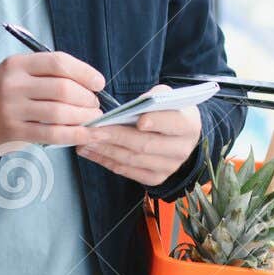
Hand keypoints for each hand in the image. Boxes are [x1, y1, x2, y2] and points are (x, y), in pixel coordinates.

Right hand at [0, 51, 103, 151]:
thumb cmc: (6, 92)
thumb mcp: (20, 71)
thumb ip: (49, 73)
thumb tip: (89, 83)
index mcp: (18, 64)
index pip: (58, 63)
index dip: (84, 72)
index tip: (99, 82)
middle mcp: (13, 85)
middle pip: (62, 90)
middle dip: (86, 98)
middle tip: (95, 104)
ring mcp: (12, 110)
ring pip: (59, 114)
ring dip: (84, 117)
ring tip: (93, 118)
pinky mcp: (14, 132)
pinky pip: (52, 135)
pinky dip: (75, 135)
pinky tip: (86, 134)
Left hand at [77, 84, 202, 185]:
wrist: (178, 136)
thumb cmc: (168, 111)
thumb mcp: (168, 97)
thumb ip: (156, 97)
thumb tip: (136, 106)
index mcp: (188, 125)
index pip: (174, 123)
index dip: (157, 122)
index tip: (140, 120)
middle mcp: (181, 150)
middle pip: (145, 144)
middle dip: (116, 136)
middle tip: (92, 130)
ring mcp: (168, 167)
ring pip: (132, 160)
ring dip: (105, 151)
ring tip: (85, 141)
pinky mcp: (155, 178)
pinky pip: (127, 171)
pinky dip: (107, 161)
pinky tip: (91, 152)